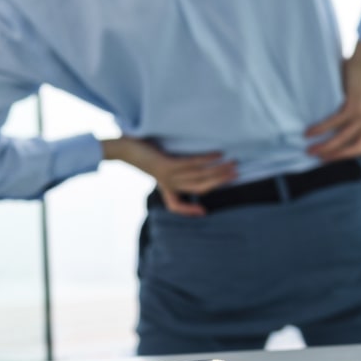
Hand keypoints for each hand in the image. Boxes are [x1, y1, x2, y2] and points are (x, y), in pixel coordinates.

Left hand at [102, 137, 237, 216]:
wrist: (123, 148)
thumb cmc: (140, 152)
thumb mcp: (154, 165)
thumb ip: (166, 170)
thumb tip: (182, 166)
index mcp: (163, 186)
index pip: (175, 206)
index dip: (188, 211)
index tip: (203, 212)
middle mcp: (167, 184)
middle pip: (199, 188)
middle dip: (219, 182)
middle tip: (237, 174)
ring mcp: (168, 175)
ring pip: (199, 177)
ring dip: (219, 171)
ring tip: (233, 164)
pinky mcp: (167, 165)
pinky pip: (192, 164)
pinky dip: (207, 159)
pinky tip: (218, 154)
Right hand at [305, 41, 360, 170]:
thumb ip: (360, 111)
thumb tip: (348, 116)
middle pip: (357, 148)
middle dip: (338, 157)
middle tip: (319, 160)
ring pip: (344, 139)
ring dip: (326, 147)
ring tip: (310, 151)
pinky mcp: (353, 106)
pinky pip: (334, 123)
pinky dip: (320, 129)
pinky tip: (308, 133)